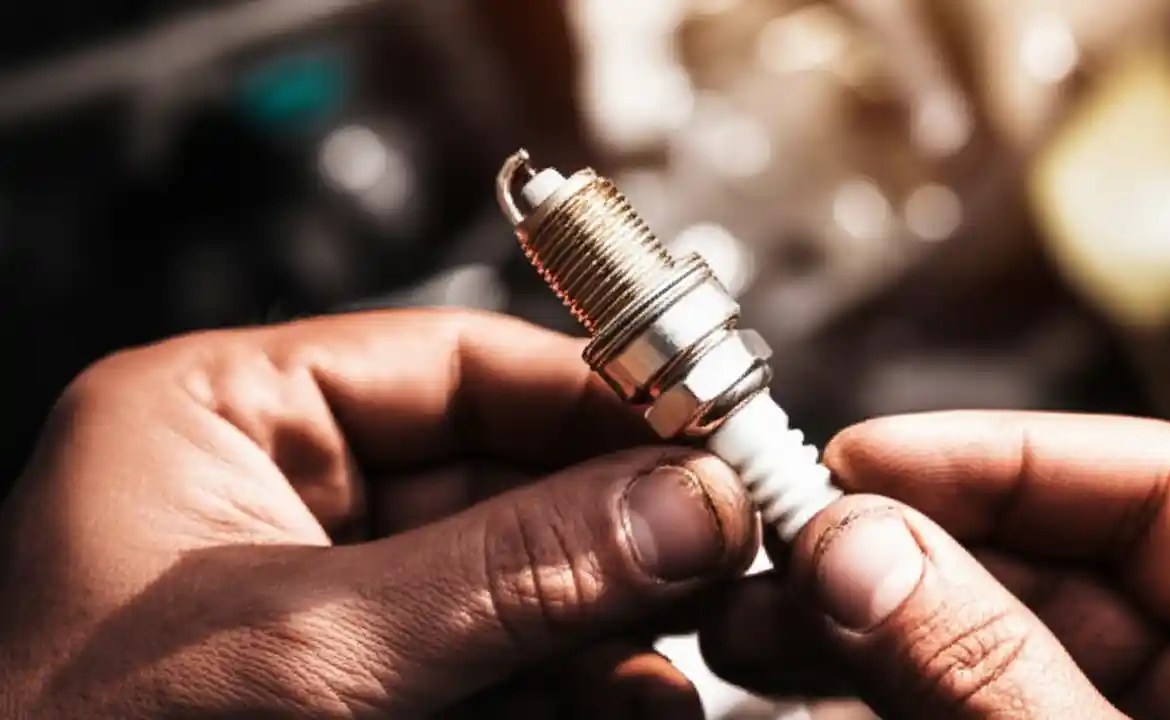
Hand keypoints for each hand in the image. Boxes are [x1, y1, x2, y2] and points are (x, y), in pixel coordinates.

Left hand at [0, 310, 759, 717]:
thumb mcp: (318, 651)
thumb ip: (512, 572)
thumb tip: (685, 504)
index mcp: (221, 418)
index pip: (451, 361)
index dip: (592, 391)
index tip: (707, 425)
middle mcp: (279, 494)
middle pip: (499, 473)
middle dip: (615, 521)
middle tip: (722, 543)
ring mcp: (324, 598)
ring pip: (513, 575)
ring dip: (610, 616)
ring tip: (691, 645)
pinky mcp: (357, 686)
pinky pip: (495, 659)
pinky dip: (573, 684)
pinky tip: (635, 705)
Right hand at [699, 412, 1169, 718]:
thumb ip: (990, 668)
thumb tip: (863, 550)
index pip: (1152, 484)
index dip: (992, 454)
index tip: (862, 458)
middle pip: (1036, 561)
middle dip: (890, 551)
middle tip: (782, 550)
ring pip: (975, 642)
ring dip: (856, 626)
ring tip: (751, 627)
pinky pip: (959, 710)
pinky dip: (877, 694)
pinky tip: (802, 683)